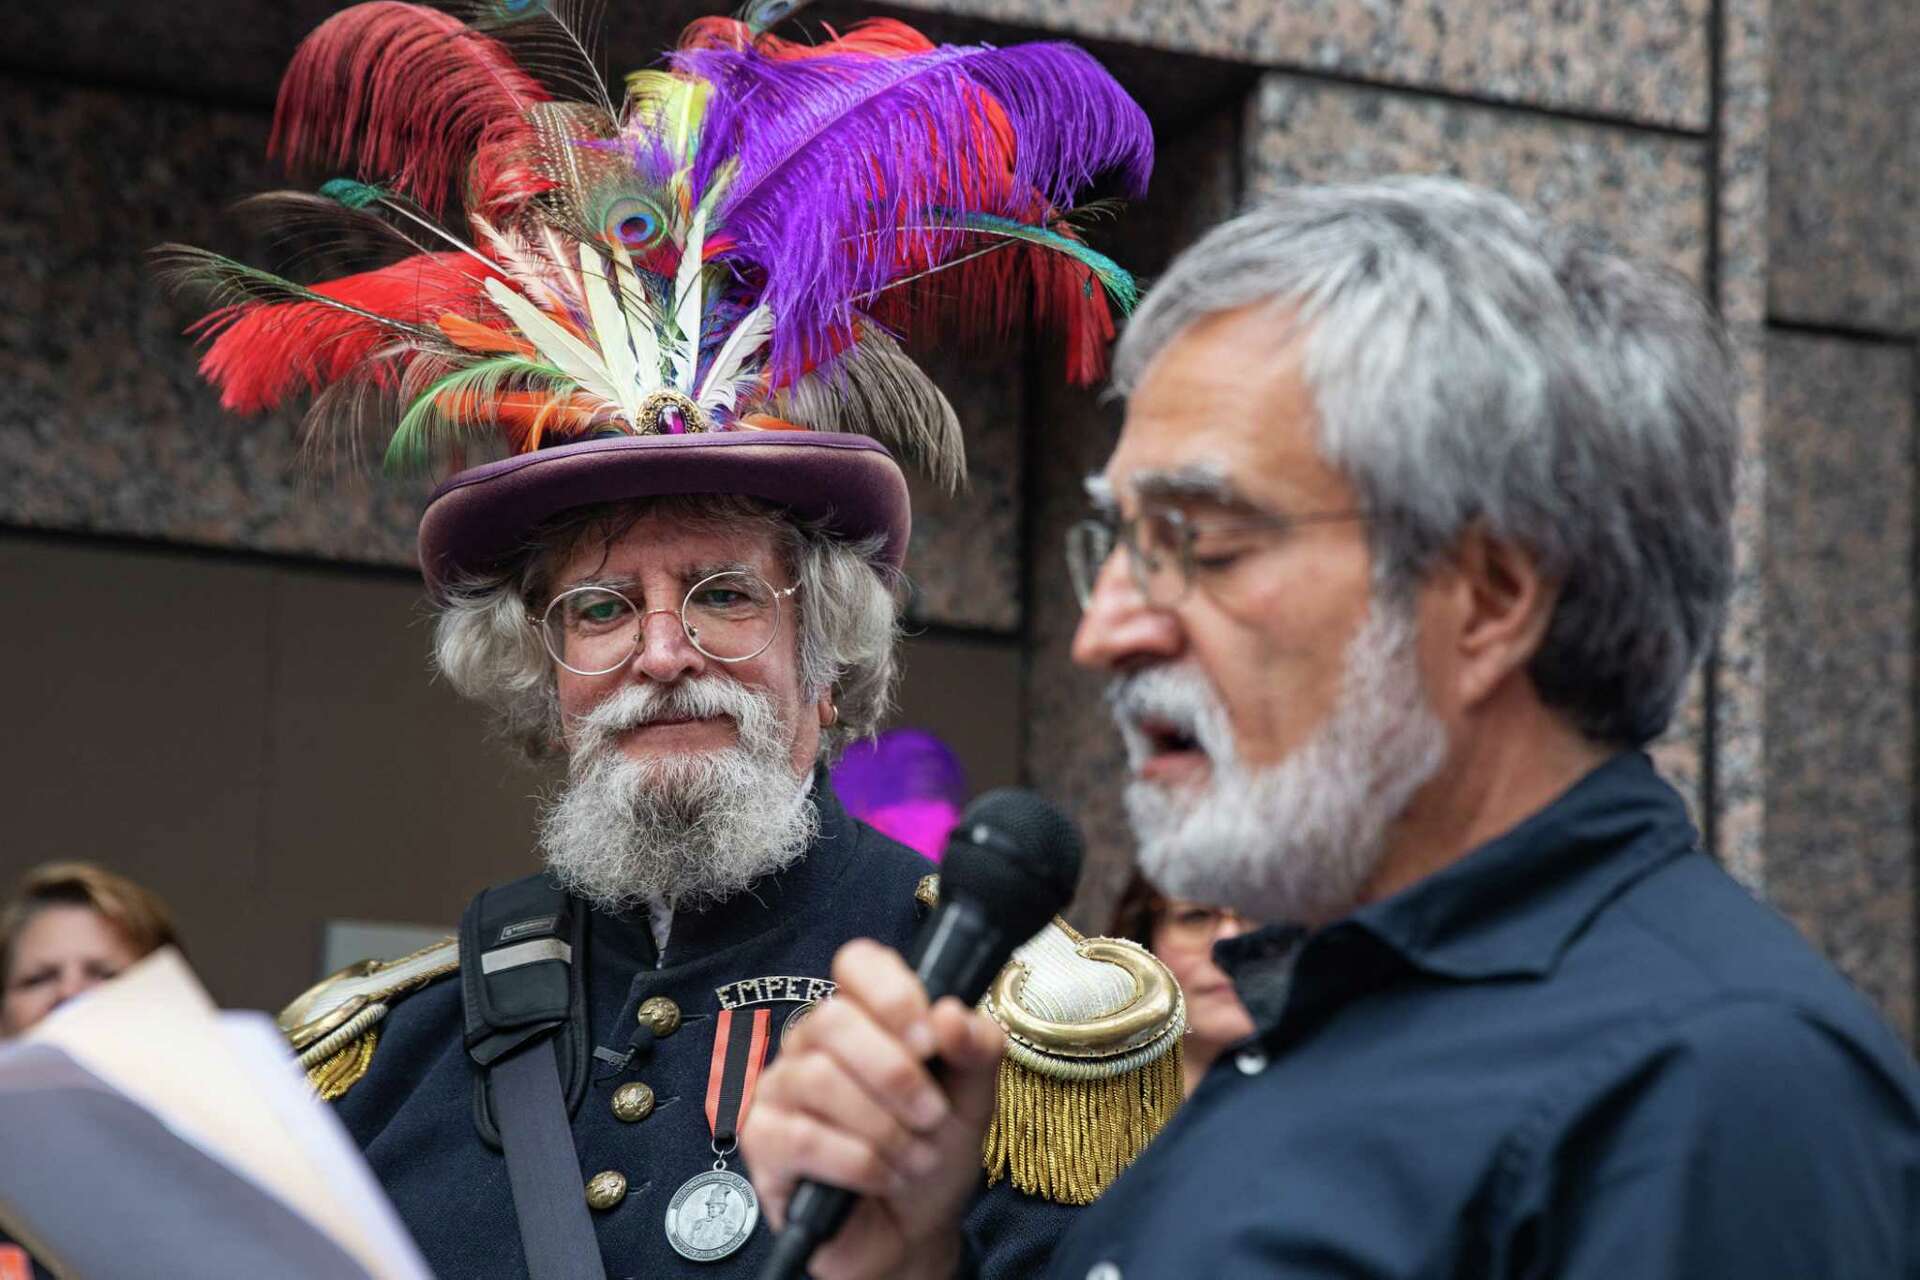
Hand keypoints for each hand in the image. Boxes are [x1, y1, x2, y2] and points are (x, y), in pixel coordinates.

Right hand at [742, 939, 1005, 1279]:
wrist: (912, 1231)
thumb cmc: (932, 1152)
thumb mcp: (974, 1099)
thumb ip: (976, 1049)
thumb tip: (950, 1014)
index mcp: (864, 1017)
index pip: (857, 962)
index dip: (892, 992)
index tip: (930, 1039)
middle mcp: (813, 1043)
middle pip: (831, 1019)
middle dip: (895, 1073)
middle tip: (931, 1115)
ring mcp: (780, 1089)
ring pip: (818, 1078)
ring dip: (883, 1127)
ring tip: (915, 1158)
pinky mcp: (762, 1140)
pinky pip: (802, 1136)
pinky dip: (858, 1162)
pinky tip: (883, 1177)